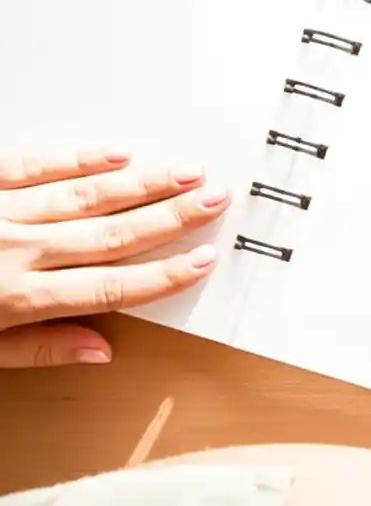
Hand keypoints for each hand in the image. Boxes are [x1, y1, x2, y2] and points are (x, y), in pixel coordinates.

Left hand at [0, 148, 229, 367]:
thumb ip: (36, 351)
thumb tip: (98, 352)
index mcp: (16, 298)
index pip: (109, 287)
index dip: (164, 275)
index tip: (204, 260)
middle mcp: (14, 250)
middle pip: (111, 234)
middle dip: (172, 217)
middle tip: (215, 200)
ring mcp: (0, 210)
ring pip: (86, 196)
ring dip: (143, 184)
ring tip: (187, 173)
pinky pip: (35, 165)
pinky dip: (79, 158)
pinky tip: (121, 153)